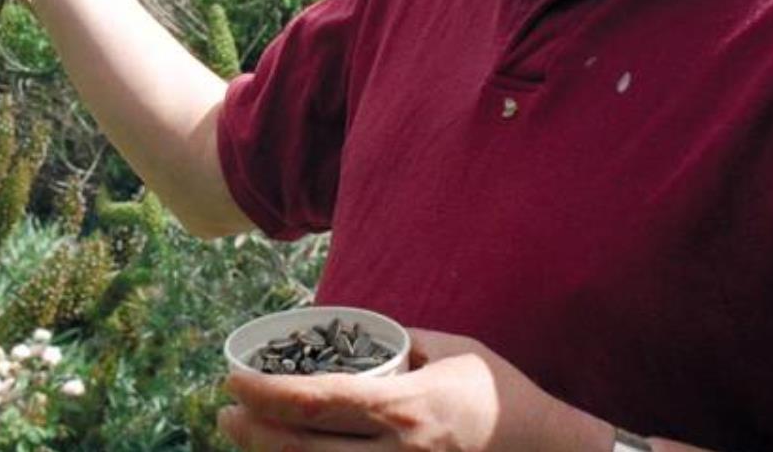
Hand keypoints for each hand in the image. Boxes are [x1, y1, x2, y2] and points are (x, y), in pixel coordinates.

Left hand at [218, 329, 608, 451]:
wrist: (548, 448)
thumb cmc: (500, 391)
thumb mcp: (451, 347)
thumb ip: (398, 340)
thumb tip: (349, 332)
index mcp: (406, 408)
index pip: (318, 402)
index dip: (267, 393)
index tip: (234, 379)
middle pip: (305, 448)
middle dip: (255, 431)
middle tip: (224, 411)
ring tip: (243, 436)